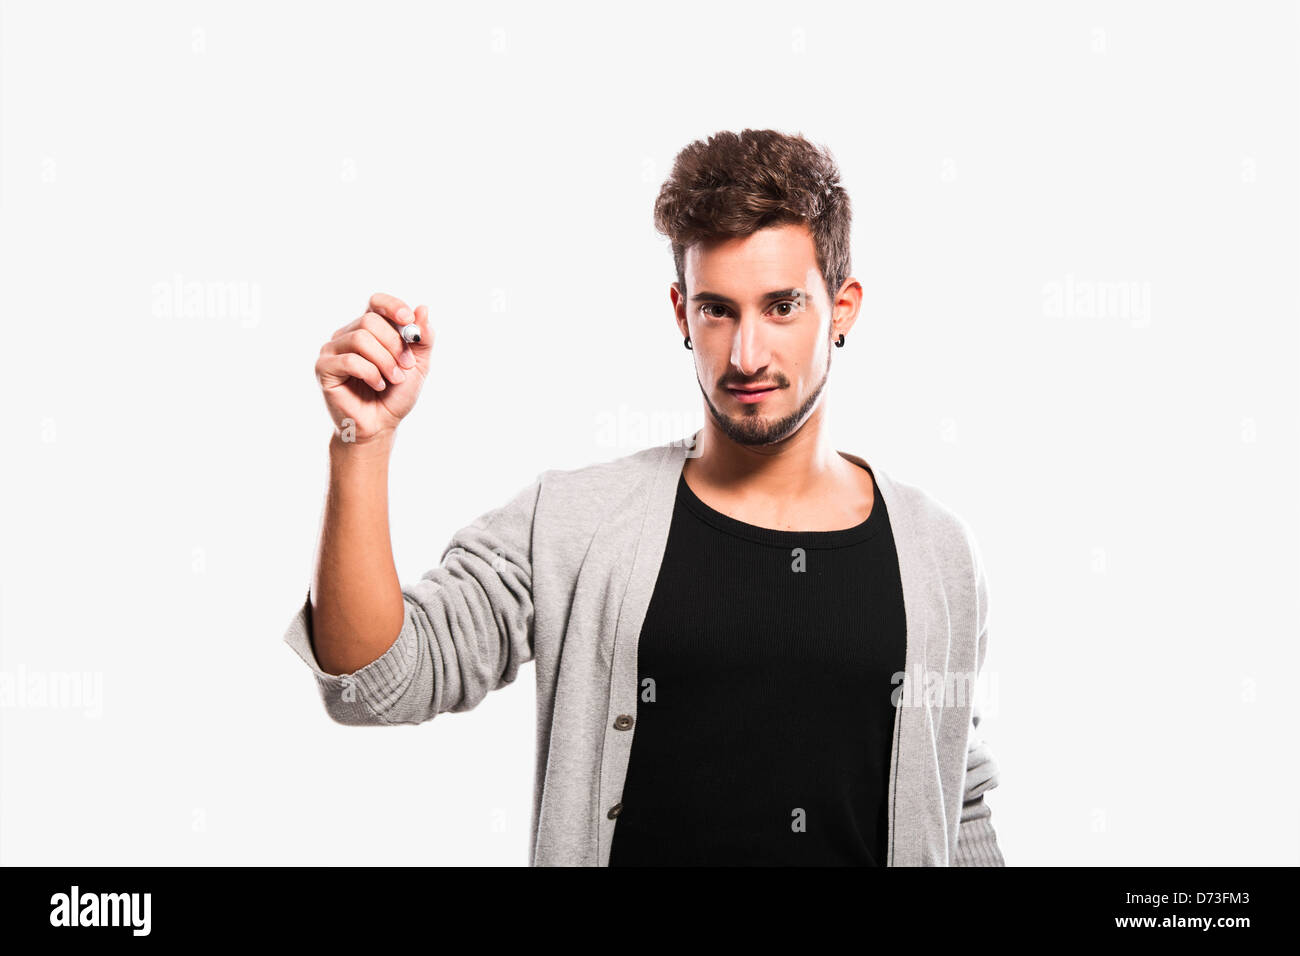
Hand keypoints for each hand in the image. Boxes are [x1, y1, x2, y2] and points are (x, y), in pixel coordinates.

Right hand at [314, 292, 432, 444]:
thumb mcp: (418, 365)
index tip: (407, 320)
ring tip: (393, 380)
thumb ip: (423, 338)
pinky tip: (377, 386)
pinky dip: (370, 373)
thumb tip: (422, 308)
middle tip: (405, 367)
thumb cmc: (396, 395)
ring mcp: (332, 350)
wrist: (380, 426)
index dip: (392, 306)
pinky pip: (349, 360)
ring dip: (385, 361)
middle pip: (370, 321)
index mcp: (369, 329)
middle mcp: (347, 335)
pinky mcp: (324, 369)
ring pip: (360, 339)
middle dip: (394, 345)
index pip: (376, 303)